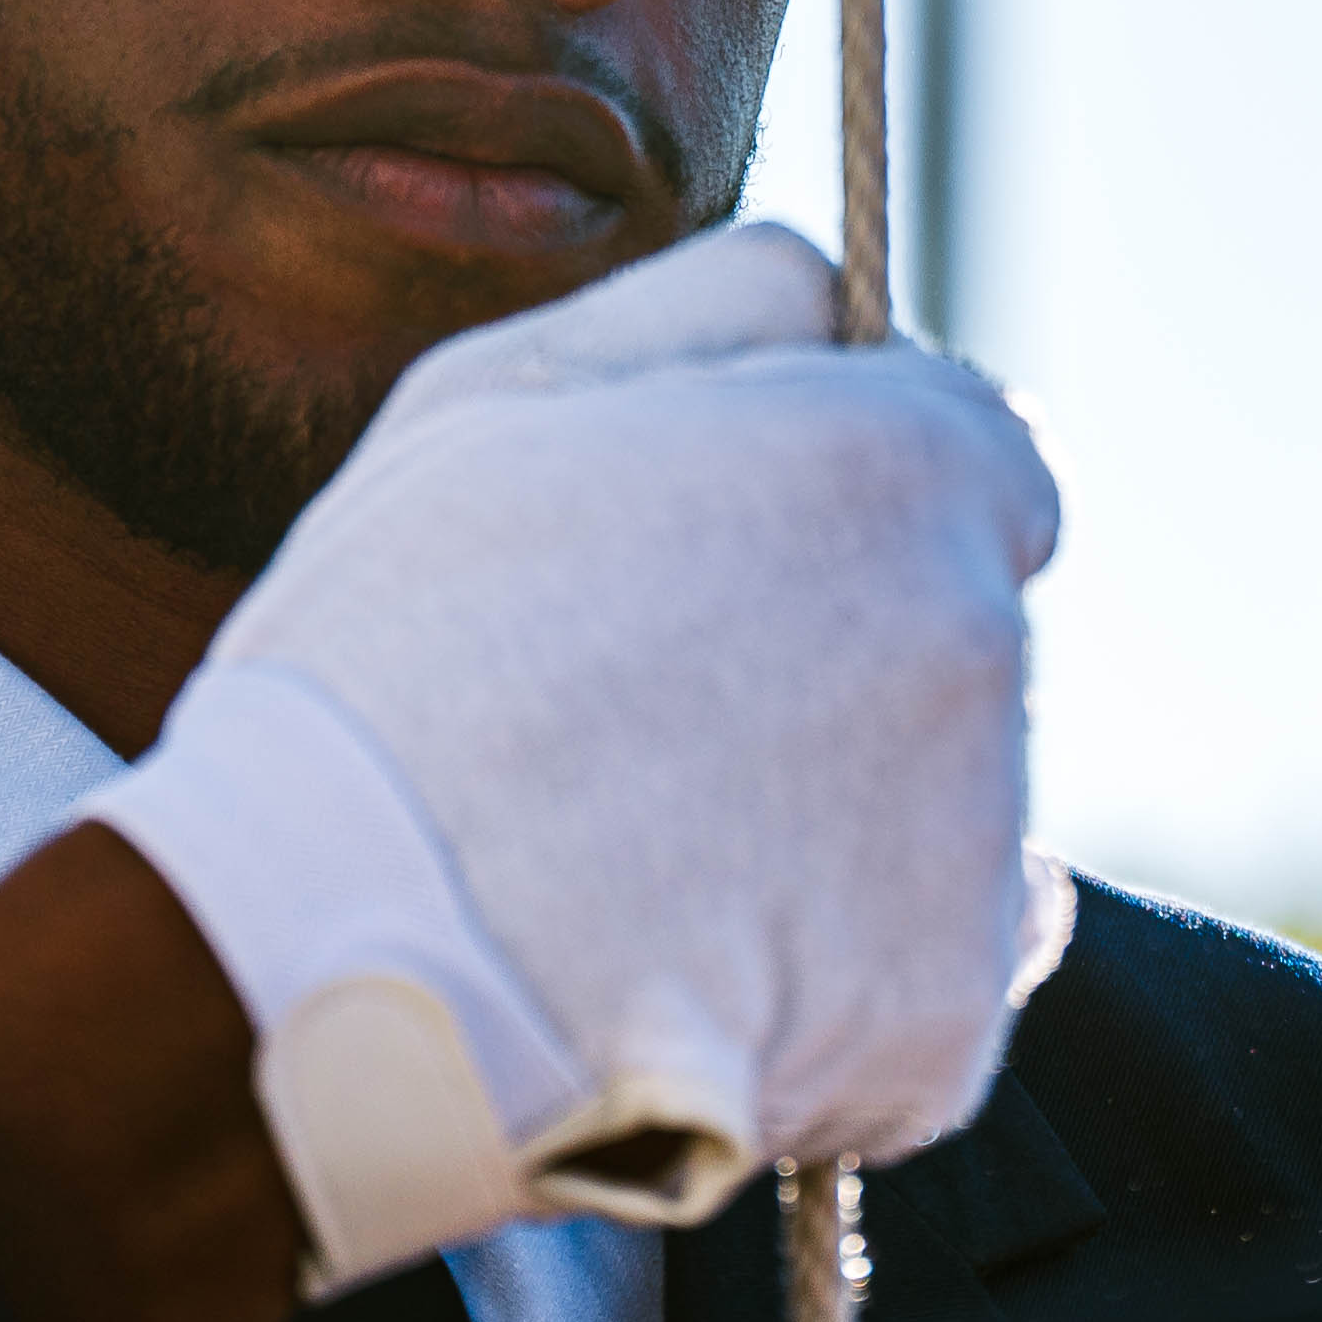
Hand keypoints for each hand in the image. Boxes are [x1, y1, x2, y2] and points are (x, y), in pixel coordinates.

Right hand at [81, 225, 1057, 1289]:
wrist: (345, 972)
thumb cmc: (395, 662)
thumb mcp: (504, 395)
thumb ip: (711, 307)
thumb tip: (837, 304)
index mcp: (892, 459)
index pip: (977, 450)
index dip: (864, 499)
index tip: (758, 562)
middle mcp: (976, 634)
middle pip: (957, 632)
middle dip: (844, 663)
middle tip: (657, 726)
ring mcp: (977, 839)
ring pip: (944, 814)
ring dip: (835, 827)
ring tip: (636, 863)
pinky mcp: (949, 1018)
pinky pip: (927, 987)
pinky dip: (837, 995)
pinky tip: (686, 983)